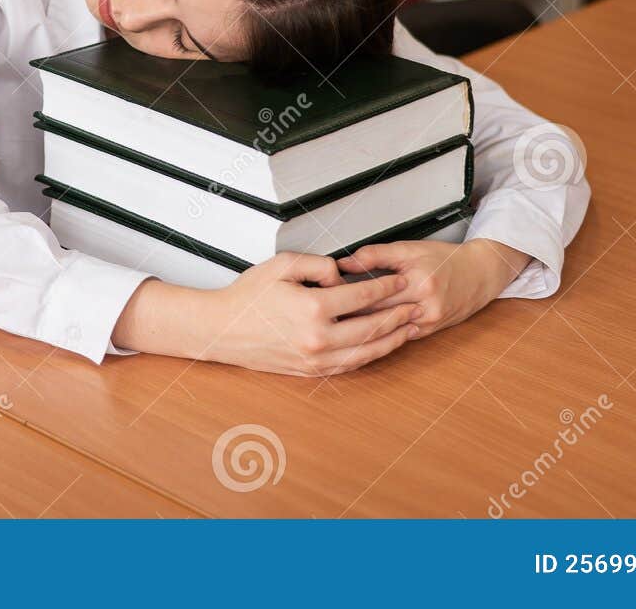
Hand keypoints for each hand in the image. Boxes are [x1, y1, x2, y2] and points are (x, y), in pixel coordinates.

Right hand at [112, 253, 422, 376]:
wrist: (222, 329)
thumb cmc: (247, 297)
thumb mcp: (281, 265)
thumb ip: (317, 264)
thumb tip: (341, 274)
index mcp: (313, 308)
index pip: (362, 296)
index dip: (385, 287)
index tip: (397, 281)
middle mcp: (318, 338)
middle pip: (372, 326)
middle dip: (397, 314)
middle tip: (413, 305)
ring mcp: (315, 358)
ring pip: (366, 351)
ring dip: (391, 339)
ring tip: (407, 328)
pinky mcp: (310, 370)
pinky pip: (350, 365)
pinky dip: (370, 356)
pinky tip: (380, 346)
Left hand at [337, 239, 528, 338]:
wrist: (479, 274)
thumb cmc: (445, 258)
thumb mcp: (409, 248)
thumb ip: (374, 255)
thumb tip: (344, 264)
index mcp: (418, 282)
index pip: (373, 294)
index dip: (346, 297)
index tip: (324, 297)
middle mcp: (425, 306)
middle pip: (377, 315)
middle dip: (348, 316)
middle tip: (321, 316)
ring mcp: (428, 322)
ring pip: (386, 329)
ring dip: (361, 329)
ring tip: (334, 327)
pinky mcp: (429, 332)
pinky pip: (398, 337)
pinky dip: (379, 335)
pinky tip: (359, 335)